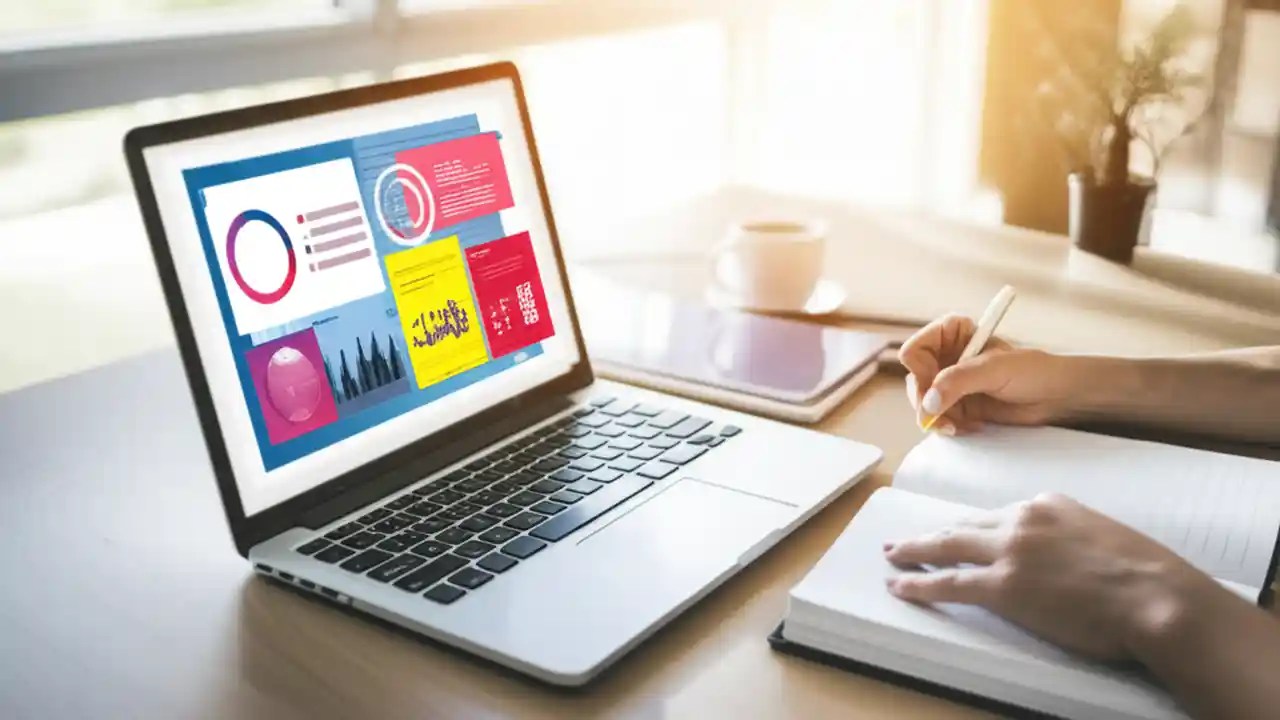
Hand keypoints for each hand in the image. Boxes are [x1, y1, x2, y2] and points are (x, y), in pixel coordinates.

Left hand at [883, 493, 1215, 660]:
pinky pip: (948, 582)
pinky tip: (901, 585)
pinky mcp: (1002, 586)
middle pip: (966, 525)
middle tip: (908, 539)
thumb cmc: (1147, 577)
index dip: (978, 528)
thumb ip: (1073, 538)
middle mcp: (1023, 519)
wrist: (1157, 596)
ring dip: (915, 550)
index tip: (964, 534)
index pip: (1000, 516)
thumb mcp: (1106, 537)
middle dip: (934, 533)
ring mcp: (1010, 551)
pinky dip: (919, 583)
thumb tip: (1065, 557)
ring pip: (948, 546)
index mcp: (1049, 504)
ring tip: (893, 555)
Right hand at [898, 313, 1073, 434]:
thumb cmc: (1032, 371)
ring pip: (923, 403)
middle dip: (925, 402)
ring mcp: (950, 383)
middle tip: (938, 419)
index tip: (934, 388)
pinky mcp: (958, 405)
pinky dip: (948, 426)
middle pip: (914, 380)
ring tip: (957, 427)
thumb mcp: (994, 369)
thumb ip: (958, 381)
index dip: (920, 372)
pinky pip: (938, 418)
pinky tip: (969, 428)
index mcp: (952, 335)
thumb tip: (928, 403)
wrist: (1056, 396)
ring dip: (936, 418)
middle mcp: (946, 357)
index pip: (915, 350)